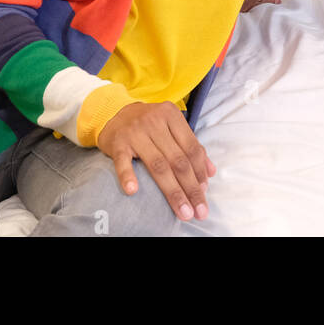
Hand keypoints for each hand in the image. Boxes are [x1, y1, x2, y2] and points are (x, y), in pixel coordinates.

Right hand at [98, 101, 216, 220]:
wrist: (113, 113)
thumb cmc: (147, 125)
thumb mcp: (170, 127)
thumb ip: (190, 146)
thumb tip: (211, 172)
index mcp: (172, 116)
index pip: (191, 148)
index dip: (200, 173)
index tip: (204, 193)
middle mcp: (155, 122)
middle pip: (178, 160)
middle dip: (191, 188)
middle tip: (198, 211)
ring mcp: (135, 132)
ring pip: (158, 165)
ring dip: (172, 191)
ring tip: (182, 211)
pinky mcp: (117, 143)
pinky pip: (123, 162)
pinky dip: (128, 176)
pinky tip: (133, 191)